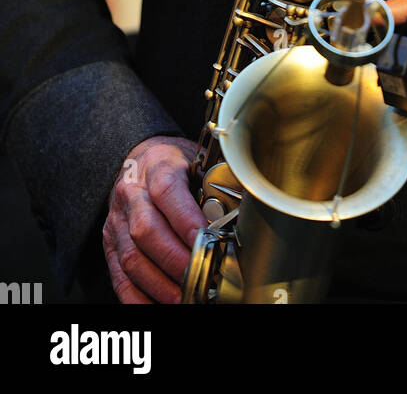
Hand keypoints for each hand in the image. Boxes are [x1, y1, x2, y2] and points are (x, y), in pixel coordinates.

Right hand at [102, 134, 204, 303]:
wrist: (138, 160)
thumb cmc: (174, 164)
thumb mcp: (195, 161)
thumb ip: (212, 186)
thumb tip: (237, 217)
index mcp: (157, 167)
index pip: (168, 192)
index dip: (187, 221)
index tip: (209, 243)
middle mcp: (132, 194)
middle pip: (146, 231)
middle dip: (176, 261)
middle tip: (201, 278)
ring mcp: (117, 221)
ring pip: (131, 258)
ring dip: (159, 285)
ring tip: (184, 297)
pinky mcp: (109, 244)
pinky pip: (118, 276)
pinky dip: (137, 298)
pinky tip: (157, 306)